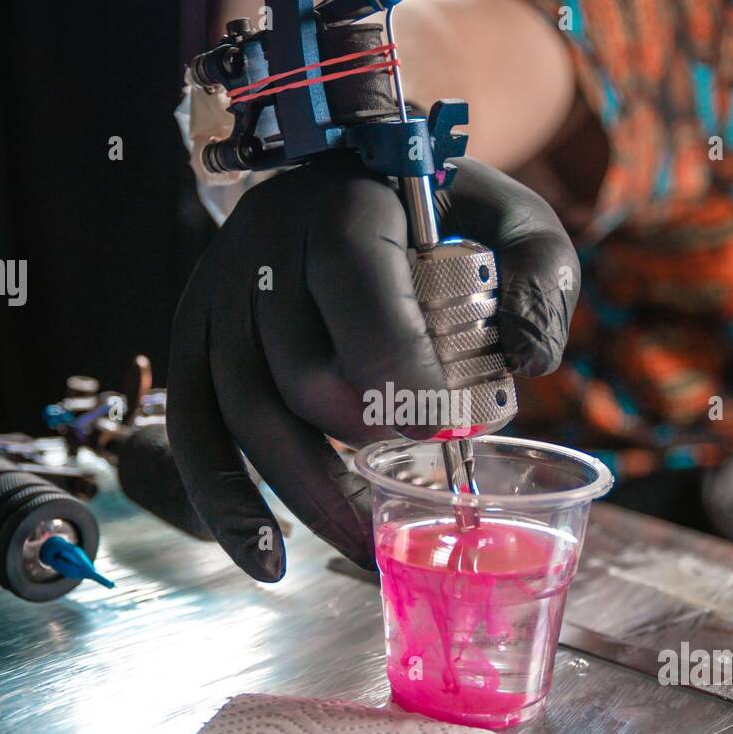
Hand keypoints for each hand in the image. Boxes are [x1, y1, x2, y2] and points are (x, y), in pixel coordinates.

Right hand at [166, 153, 578, 579]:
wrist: (337, 170)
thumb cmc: (432, 208)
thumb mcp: (506, 214)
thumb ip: (539, 275)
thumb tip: (531, 362)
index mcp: (343, 213)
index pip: (362, 303)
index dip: (402, 376)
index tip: (446, 431)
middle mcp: (264, 255)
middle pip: (305, 376)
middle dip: (371, 440)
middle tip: (430, 475)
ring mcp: (218, 301)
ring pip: (251, 416)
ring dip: (314, 495)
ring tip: (371, 548)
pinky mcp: (193, 340)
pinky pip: (194, 433)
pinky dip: (226, 506)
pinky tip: (267, 562)